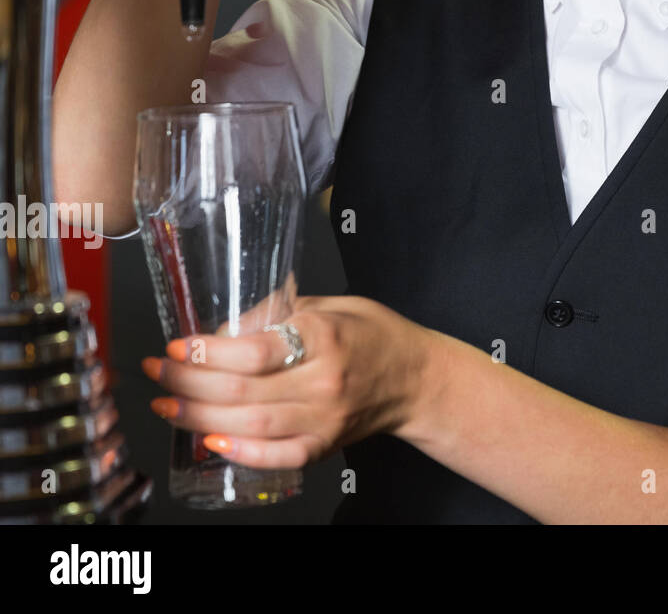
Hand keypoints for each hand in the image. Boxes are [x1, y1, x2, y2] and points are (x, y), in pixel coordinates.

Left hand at [141, 295, 435, 469]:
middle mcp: (324, 381)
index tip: (178, 345)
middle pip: (241, 389)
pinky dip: (239, 452)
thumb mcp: (332, 304)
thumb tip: (225, 327)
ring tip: (166, 404)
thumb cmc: (375, 334)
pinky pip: (275, 456)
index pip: (255, 349)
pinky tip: (209, 441)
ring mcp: (324, 419)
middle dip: (188, 382)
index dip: (207, 350)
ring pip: (248, 424)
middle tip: (159, 372)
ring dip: (198, 417)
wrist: (416, 378)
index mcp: (326, 336)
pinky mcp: (324, 446)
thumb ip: (279, 312)